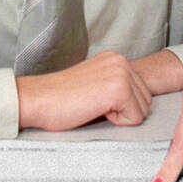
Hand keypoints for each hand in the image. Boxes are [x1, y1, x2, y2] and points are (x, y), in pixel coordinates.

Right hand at [17, 50, 153, 131]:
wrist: (37, 100)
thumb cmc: (60, 99)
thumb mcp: (94, 84)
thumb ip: (114, 85)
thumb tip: (135, 104)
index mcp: (115, 59)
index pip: (141, 92)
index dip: (120, 106)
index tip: (95, 100)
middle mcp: (121, 61)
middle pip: (146, 101)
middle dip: (124, 111)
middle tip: (94, 105)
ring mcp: (121, 73)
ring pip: (143, 110)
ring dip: (120, 116)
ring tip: (94, 106)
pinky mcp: (119, 89)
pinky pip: (135, 118)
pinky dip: (117, 122)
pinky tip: (94, 110)